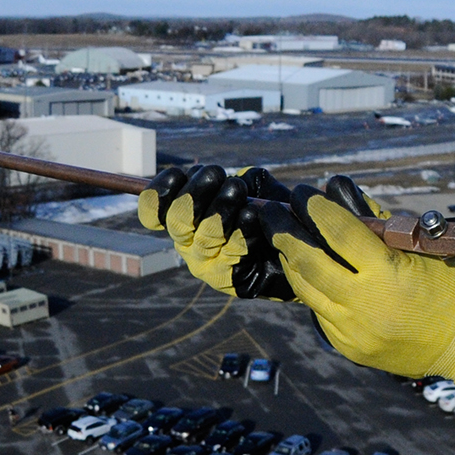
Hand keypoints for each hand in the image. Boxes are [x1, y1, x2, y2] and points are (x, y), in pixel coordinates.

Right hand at [137, 165, 295, 298]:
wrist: (300, 247)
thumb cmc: (273, 212)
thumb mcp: (254, 185)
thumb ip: (236, 177)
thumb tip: (227, 179)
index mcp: (185, 218)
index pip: (153, 209)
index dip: (159, 191)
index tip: (181, 174)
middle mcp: (189, 243)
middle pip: (177, 219)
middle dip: (198, 192)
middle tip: (221, 178)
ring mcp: (206, 264)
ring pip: (205, 235)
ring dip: (224, 206)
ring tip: (240, 193)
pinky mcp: (228, 279)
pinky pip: (232, 250)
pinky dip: (244, 228)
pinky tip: (253, 216)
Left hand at [261, 181, 454, 390]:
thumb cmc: (452, 289)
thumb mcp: (422, 250)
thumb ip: (379, 229)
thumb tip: (341, 201)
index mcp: (386, 275)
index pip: (339, 232)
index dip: (316, 209)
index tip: (303, 193)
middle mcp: (362, 304)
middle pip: (308, 261)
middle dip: (285, 232)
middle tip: (272, 213)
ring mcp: (351, 330)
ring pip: (305, 288)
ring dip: (291, 260)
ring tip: (283, 238)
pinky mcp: (348, 347)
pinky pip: (319, 311)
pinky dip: (311, 287)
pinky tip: (308, 271)